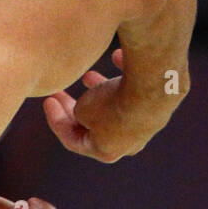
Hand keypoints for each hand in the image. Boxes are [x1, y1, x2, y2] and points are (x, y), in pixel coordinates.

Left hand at [43, 48, 180, 162]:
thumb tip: (89, 108)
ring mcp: (145, 125)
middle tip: (59, 92)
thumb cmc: (114, 102)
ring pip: (115, 109)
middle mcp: (128, 143)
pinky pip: (135, 91)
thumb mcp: (84, 108)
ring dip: (99, 93)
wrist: (154, 88)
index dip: (56, 120)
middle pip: (95, 128)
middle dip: (75, 108)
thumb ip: (81, 111)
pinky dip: (124, 77)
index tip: (48, 100)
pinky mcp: (159, 105)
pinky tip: (118, 57)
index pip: (73, 140)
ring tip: (86, 76)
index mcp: (106, 151)